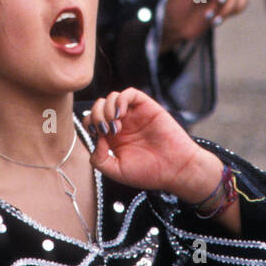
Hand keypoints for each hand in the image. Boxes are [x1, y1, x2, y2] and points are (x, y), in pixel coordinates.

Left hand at [85, 88, 220, 201]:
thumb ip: (99, 159)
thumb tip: (96, 139)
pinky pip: (129, 93)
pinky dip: (120, 100)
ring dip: (107, 109)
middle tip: (106, 131)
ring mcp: (134, 114)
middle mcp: (122, 123)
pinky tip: (120, 115)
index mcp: (113, 137)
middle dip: (96, 116)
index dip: (90, 125)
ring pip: (112, 97)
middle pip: (99, 106)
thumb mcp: (116, 171)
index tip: (98, 137)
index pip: (92, 120)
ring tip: (115, 126)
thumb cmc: (149, 173)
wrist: (176, 169)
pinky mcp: (147, 107)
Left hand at [159, 0, 247, 51]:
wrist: (176, 26)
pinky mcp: (225, 5)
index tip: (219, 0)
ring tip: (212, 22)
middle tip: (207, 16)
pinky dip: (236, 10)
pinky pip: (241, 2)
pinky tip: (220, 19)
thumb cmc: (176, 8)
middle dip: (221, 4)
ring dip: (227, 11)